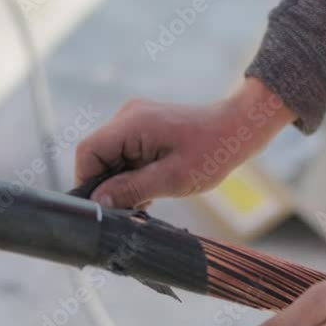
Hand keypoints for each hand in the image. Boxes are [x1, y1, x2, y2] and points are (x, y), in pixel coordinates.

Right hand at [74, 78, 294, 207]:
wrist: (238, 129)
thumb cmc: (212, 152)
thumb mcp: (173, 178)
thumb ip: (132, 189)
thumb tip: (99, 202)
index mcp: (132, 124)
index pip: (88, 151)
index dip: (87, 181)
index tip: (100, 207)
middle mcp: (128, 117)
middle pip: (98, 155)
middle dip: (107, 185)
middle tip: (127, 208)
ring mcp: (136, 121)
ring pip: (112, 158)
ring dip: (122, 182)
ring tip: (146, 199)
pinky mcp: (145, 129)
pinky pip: (126, 155)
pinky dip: (133, 174)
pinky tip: (151, 189)